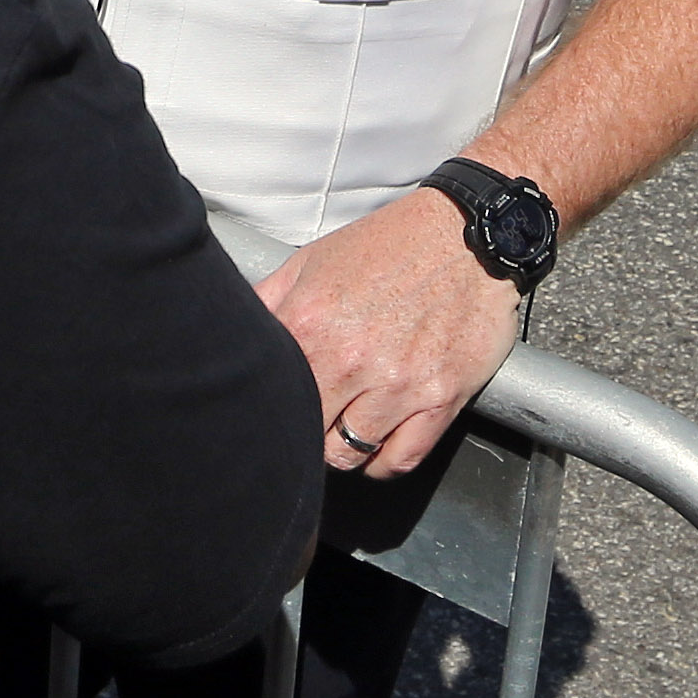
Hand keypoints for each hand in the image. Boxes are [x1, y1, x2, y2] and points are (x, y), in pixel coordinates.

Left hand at [253, 187, 521, 476]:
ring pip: (348, 455)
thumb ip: (267, 302)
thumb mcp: (310, 261)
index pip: (269, 394)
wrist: (467, 235)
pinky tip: (377, 445)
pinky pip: (400, 460)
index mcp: (309, 324)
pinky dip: (383, 463)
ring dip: (341, 450)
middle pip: (304, 432)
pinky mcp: (440, 398)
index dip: (267, 407)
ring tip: (344, 429)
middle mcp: (350, 358)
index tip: (273, 410)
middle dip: (302, 431)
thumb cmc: (388, 246)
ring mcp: (396, 383)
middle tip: (312, 419)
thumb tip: (230, 331)